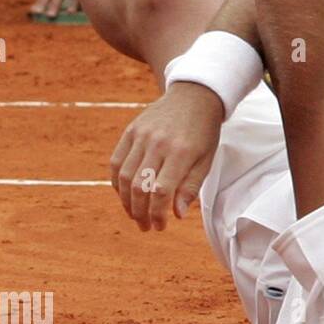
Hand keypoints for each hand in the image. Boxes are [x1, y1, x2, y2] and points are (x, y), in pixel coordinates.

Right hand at [110, 83, 223, 231]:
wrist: (194, 96)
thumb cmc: (204, 132)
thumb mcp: (206, 159)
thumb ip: (190, 187)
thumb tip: (177, 214)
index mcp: (180, 152)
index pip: (161, 191)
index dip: (157, 214)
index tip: (160, 226)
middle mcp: (157, 144)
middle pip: (139, 187)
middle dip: (140, 213)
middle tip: (146, 227)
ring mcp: (140, 136)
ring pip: (125, 177)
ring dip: (127, 202)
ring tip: (135, 215)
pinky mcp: (130, 131)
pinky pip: (117, 162)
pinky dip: (118, 183)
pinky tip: (126, 195)